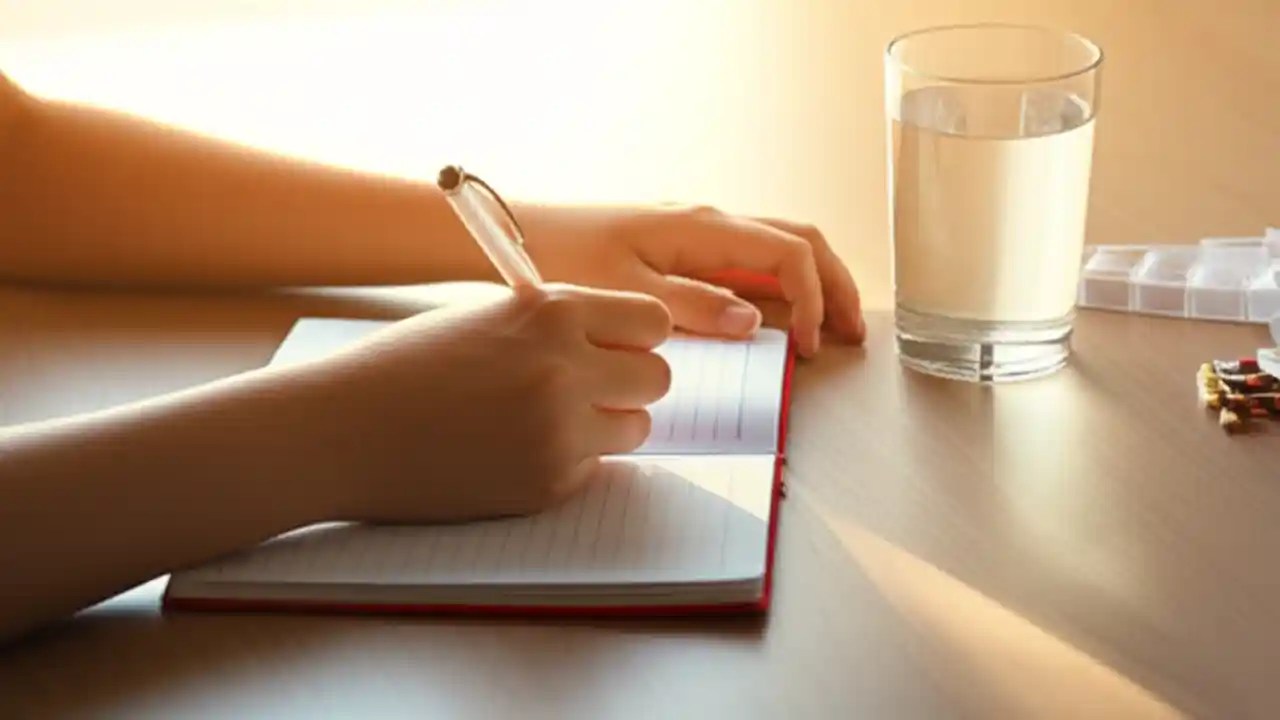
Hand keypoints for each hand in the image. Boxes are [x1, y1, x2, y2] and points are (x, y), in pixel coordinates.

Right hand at [299, 284, 671, 522]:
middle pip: (658, 377)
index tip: (616, 346)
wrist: (342, 430)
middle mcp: (565, 368)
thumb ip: (556, 326)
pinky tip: (512, 451)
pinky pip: (593, 468)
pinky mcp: (546, 483)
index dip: (635, 336)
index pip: (653, 321)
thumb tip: (621, 343)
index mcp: (552, 313)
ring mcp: (559, 431)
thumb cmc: (408, 367)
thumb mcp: (488, 319)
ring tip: (549, 421)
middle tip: (588, 389)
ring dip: (607, 425)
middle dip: (630, 384)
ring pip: (637, 428)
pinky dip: (567, 462)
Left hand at [516, 204, 864, 356]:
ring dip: (814, 281)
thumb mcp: (627, 290)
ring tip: (831, 324)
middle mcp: (710, 222)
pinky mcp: (686, 246)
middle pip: (799, 241)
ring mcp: (700, 232)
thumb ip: (691, 305)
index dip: (811, 298)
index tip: (809, 345)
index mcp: (703, 228)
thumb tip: (752, 321)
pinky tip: (781, 313)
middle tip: (851, 334)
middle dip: (833, 284)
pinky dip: (781, 283)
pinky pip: (750, 257)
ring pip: (780, 245)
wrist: (521, 233)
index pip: (788, 253)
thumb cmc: (564, 258)